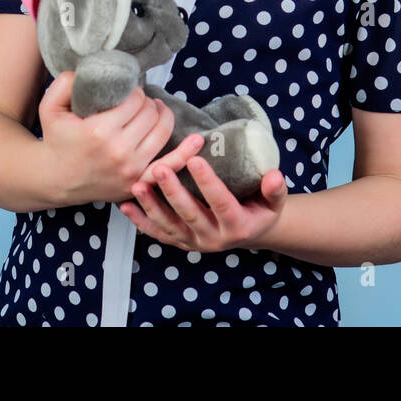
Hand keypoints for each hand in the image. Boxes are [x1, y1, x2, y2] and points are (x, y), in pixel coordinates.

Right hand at [36, 70, 204, 206]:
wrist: (54, 179)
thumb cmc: (55, 140)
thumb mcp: (50, 107)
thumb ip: (65, 83)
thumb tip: (85, 69)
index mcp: (99, 131)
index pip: (134, 100)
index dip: (133, 91)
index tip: (126, 92)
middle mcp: (119, 151)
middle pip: (150, 113)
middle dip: (146, 102)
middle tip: (136, 102)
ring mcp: (132, 169)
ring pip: (162, 131)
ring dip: (162, 115)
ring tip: (154, 110)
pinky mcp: (138, 182)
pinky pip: (169, 167)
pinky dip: (186, 153)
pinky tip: (198, 140)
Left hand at [119, 155, 287, 252]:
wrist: (250, 232)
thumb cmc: (260, 209)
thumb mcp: (273, 201)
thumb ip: (275, 189)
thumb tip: (274, 175)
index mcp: (236, 225)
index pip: (221, 202)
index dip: (208, 182)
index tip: (194, 159)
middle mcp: (213, 238)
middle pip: (190, 214)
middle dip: (173, 191)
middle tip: (159, 168)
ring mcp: (194, 242)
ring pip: (169, 225)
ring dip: (151, 206)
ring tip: (137, 186)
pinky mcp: (180, 242)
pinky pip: (158, 233)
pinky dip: (140, 221)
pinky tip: (125, 206)